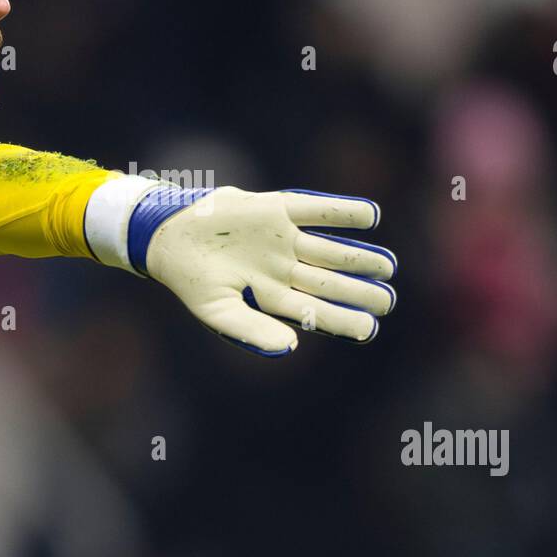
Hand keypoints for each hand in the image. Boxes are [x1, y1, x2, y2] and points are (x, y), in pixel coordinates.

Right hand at [134, 185, 396, 355]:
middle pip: (330, 282)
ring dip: (360, 257)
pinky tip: (371, 217)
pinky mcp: (276, 208)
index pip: (315, 312)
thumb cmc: (191, 281)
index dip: (343, 321)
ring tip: (388, 266)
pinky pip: (316, 210)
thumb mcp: (217, 312)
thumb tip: (290, 347)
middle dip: (360, 292)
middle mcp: (284, 268)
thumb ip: (252, 331)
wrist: (167, 236)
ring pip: (330, 249)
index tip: (369, 329)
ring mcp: (282, 239)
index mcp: (272, 297)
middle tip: (387, 299)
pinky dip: (342, 212)